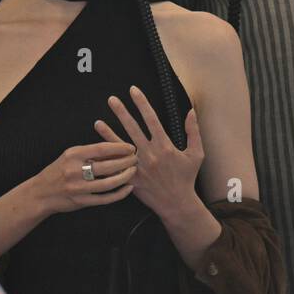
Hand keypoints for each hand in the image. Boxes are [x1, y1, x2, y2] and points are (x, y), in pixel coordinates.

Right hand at [25, 139, 136, 216]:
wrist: (40, 193)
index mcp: (73, 155)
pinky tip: (128, 188)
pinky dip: (119, 194)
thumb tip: (115, 149)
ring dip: (124, 177)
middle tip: (136, 158)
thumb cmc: (58, 171)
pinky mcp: (81, 202)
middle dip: (125, 162)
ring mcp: (78, 188)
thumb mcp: (70, 156)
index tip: (131, 147)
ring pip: (108, 183)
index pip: (101, 149)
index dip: (119, 148)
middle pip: (107, 166)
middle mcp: (75, 171)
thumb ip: (90, 153)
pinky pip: (104, 198)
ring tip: (134, 171)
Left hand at [94, 87, 203, 223]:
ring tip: (97, 121)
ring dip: (108, 133)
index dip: (142, 103)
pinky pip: (116, 165)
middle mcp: (150, 154)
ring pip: (121, 146)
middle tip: (112, 99)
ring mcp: (139, 167)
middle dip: (121, 112)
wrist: (177, 203)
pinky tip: (97, 148)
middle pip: (132, 128)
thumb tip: (191, 111)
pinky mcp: (131, 179)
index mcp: (165, 146)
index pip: (151, 119)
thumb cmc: (187, 178)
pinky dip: (107, 156)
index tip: (133, 90)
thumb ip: (193, 131)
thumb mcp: (196, 154)